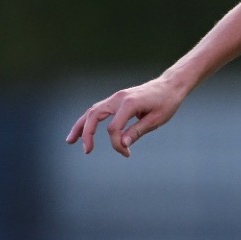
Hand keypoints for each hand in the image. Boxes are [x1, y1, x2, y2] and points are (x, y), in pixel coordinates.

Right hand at [66, 76, 189, 155]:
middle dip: (87, 133)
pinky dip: (88, 120)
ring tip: (70, 140)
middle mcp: (118, 98)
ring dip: (80, 126)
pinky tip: (83, 130)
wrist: (170, 85)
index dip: (117, 143)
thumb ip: (137, 132)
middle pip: (94, 115)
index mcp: (129, 103)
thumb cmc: (166, 103)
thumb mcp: (156, 120)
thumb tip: (122, 145)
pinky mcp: (116, 100)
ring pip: (91, 112)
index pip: (114, 128)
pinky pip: (98, 110)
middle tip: (86, 151)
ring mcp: (115, 98)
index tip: (127, 154)